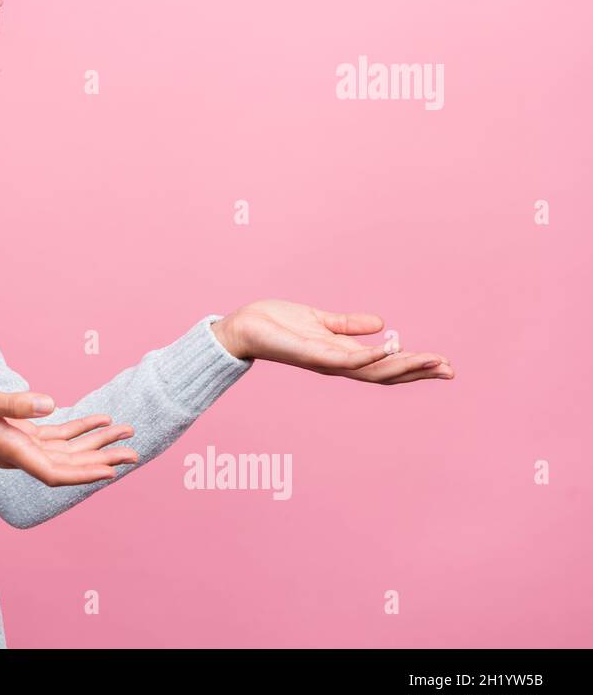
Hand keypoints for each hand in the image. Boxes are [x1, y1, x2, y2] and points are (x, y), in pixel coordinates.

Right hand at [0, 374, 138, 484]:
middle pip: (67, 464)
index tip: (111, 472)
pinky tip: (100, 421)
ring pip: (66, 450)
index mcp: (10, 451)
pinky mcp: (19, 433)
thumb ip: (13, 404)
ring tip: (126, 434)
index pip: (53, 472)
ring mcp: (20, 445)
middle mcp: (19, 454)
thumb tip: (51, 405)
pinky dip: (78, 429)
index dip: (83, 474)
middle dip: (101, 460)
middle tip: (134, 453)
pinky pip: (55, 436)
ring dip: (96, 444)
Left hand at [211, 299, 454, 383]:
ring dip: (403, 365)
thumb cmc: (277, 324)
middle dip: (419, 371)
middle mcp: (337, 364)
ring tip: (432, 360)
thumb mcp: (321, 321)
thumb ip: (349, 325)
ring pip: (372, 370)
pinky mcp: (311, 354)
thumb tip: (382, 324)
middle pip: (386, 374)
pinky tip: (389, 348)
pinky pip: (345, 358)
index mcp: (342, 355)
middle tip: (450, 369)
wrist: (243, 327)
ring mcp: (326, 362)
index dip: (414, 365)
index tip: (444, 364)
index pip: (385, 365)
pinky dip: (368, 355)